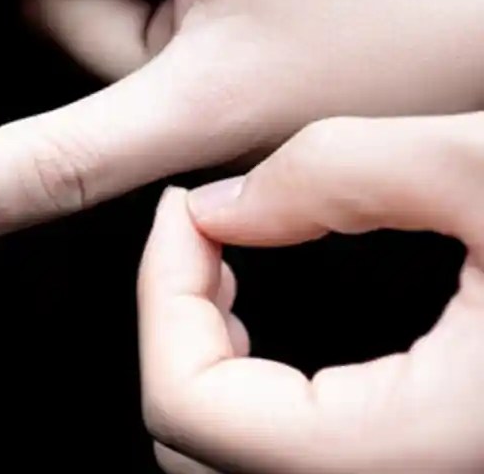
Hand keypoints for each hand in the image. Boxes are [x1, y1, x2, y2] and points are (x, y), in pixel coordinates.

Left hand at [138, 114, 483, 473]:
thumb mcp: (483, 167)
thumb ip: (342, 172)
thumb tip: (217, 210)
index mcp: (408, 447)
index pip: (188, 407)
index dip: (160, 294)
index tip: (182, 213)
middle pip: (195, 446)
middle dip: (173, 326)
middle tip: (201, 237)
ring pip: (235, 461)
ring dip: (204, 362)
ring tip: (226, 272)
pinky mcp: (426, 466)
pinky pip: (286, 458)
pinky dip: (251, 392)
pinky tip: (269, 327)